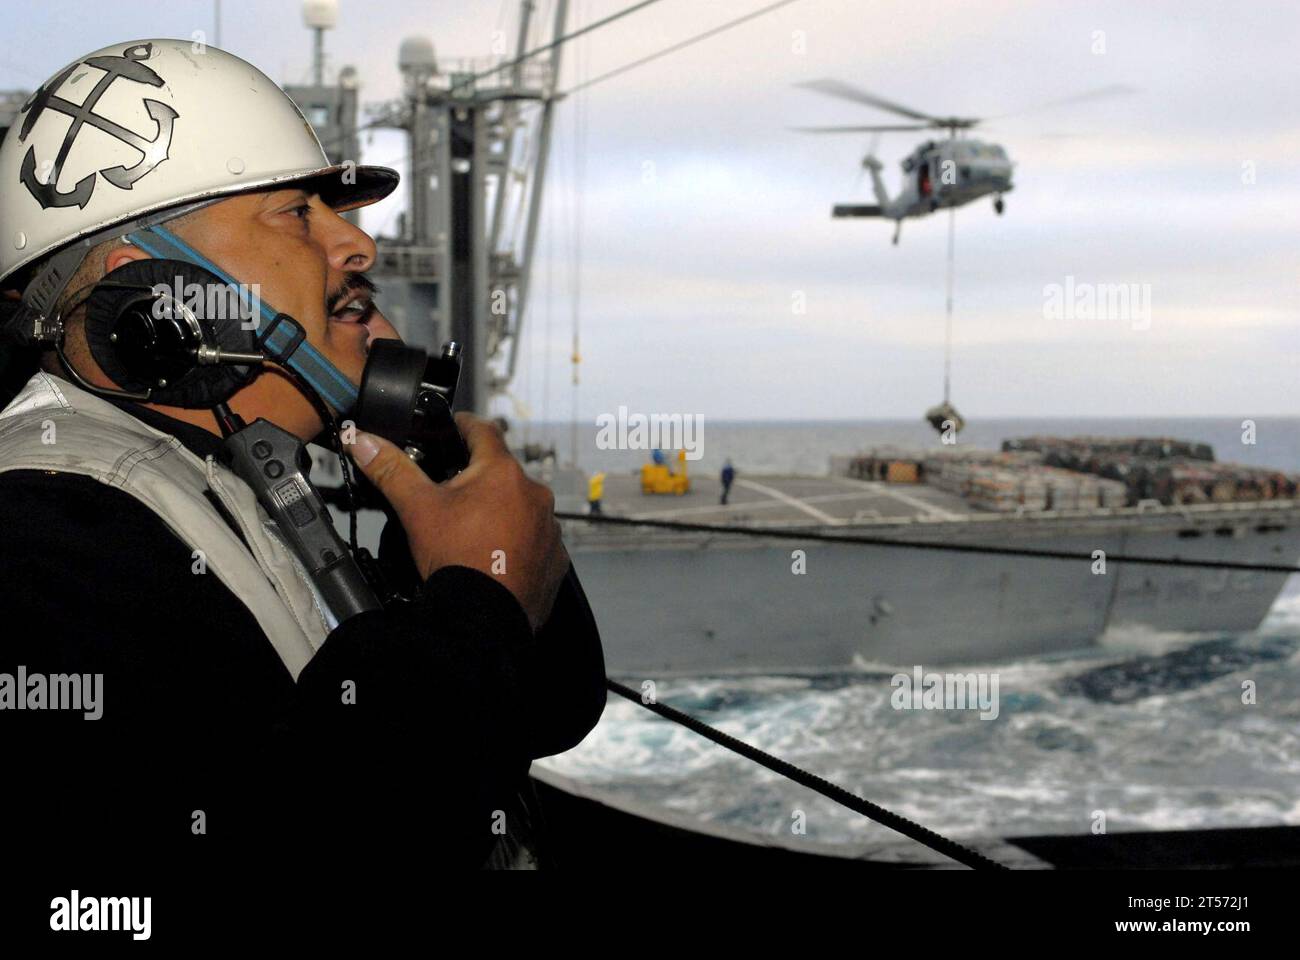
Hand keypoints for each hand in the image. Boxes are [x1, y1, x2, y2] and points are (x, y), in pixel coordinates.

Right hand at [345, 413, 568, 632]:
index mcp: (503, 473)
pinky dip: (515, 541)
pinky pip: (534, 538)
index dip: (463, 425)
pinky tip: (492, 554)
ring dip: (499, 510)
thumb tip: (365, 441)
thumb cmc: (456, 560)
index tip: (452, 428)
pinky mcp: (554, 557)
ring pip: (520, 506)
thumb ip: (391, 470)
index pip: (483, 430)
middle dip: (477, 478)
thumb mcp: (416, 509)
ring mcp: (549, 527)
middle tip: (450, 493)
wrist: (484, 620)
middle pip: (501, 472)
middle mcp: (535, 494)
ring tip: (470, 530)